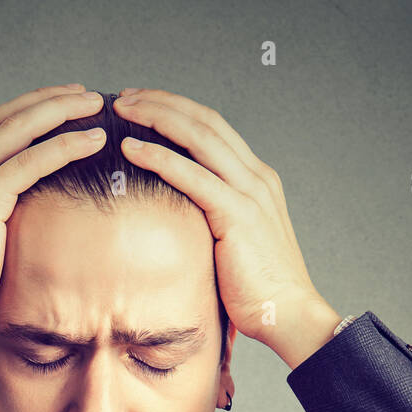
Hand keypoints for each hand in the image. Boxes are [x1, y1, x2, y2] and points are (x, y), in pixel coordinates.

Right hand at [0, 85, 107, 329]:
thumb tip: (16, 231)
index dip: (25, 112)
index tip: (56, 104)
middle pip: (5, 118)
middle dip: (47, 100)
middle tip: (83, 94)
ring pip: (19, 129)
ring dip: (61, 112)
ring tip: (95, 106)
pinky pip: (31, 162)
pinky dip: (65, 146)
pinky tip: (92, 140)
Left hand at [113, 88, 342, 368]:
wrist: (288, 314)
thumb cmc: (257, 289)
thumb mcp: (234, 242)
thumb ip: (213, 219)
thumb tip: (177, 216)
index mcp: (257, 180)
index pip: (214, 128)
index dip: (178, 110)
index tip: (145, 104)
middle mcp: (256, 177)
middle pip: (205, 121)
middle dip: (163, 103)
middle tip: (126, 97)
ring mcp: (250, 193)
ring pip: (198, 137)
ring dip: (157, 118)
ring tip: (124, 110)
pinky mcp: (237, 215)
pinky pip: (192, 175)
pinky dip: (159, 157)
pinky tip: (131, 148)